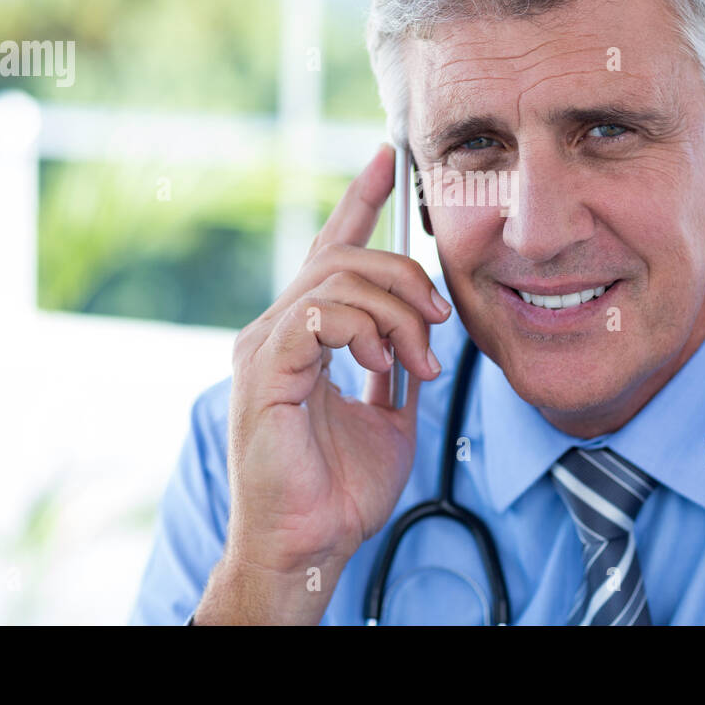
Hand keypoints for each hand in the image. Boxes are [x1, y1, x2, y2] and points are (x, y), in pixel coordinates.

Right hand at [195, 144, 451, 623]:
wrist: (311, 545)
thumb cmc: (341, 490)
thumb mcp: (389, 415)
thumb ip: (397, 367)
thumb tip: (422, 335)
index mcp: (304, 336)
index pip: (330, 250)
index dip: (360, 200)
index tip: (387, 159)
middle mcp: (276, 330)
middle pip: (343, 256)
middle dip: (405, 275)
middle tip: (439, 321)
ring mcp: (264, 346)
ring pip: (337, 279)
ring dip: (396, 313)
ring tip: (419, 360)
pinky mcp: (264, 370)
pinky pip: (319, 315)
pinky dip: (364, 330)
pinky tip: (380, 364)